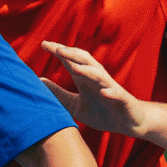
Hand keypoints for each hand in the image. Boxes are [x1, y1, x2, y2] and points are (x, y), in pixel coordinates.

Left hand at [38, 41, 153, 138]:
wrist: (128, 122)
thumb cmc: (102, 112)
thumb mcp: (75, 105)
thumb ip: (58, 94)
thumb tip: (38, 81)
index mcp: (86, 79)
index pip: (71, 61)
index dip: (59, 52)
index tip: (43, 44)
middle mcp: (98, 80)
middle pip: (85, 62)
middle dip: (72, 54)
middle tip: (58, 49)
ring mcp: (111, 89)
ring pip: (99, 76)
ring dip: (87, 71)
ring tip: (74, 67)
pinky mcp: (122, 100)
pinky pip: (116, 95)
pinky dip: (110, 92)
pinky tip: (103, 92)